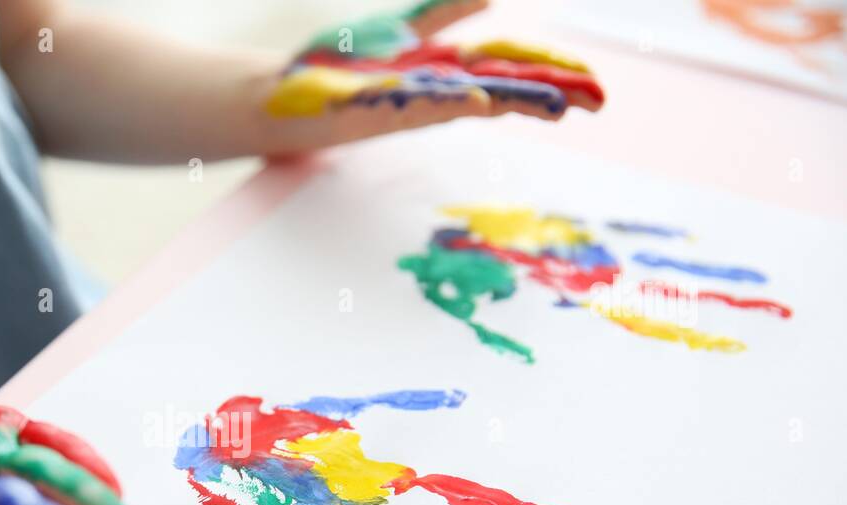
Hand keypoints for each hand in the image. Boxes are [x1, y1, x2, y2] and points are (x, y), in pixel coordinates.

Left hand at [261, 0, 603, 149]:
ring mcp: (409, 101)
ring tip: (560, 107)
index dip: (553, 69)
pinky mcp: (376, 113)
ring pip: (473, 100)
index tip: (595, 85)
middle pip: (504, 86)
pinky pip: (418, 106)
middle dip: (551, 91)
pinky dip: (449, 103)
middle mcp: (436, 87)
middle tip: (600, 104)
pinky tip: (479, 102)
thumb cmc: (339, 66)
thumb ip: (448, 12)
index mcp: (446, 66)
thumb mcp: (402, 30)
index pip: (512, 63)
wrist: (283, 95)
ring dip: (516, 103)